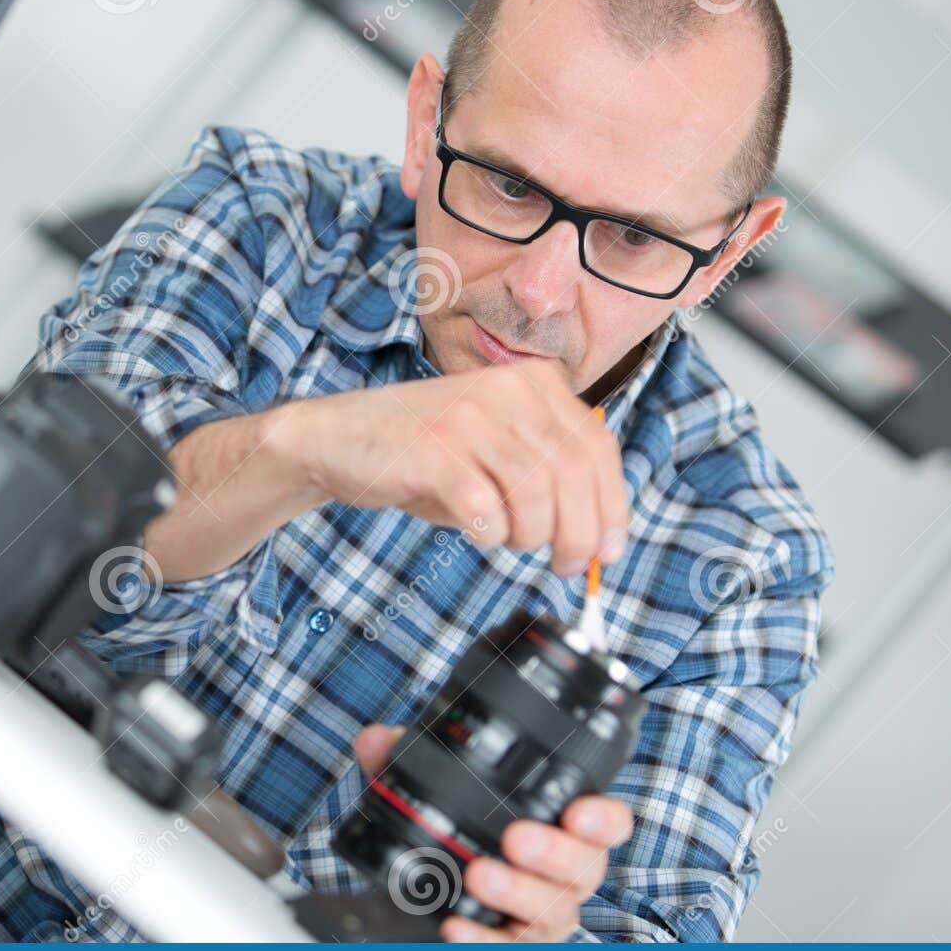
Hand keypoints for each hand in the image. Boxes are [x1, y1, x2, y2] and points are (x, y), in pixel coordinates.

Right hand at [275, 359, 626, 572]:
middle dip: (580, 534)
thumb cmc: (424, 452)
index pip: (597, 447)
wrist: (338, 438)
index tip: (609, 551)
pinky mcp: (434, 451)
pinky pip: (486, 509)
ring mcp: (469, 419)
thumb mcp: (496, 447)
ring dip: (531, 537)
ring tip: (510, 542)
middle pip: (574, 474)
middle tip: (567, 566)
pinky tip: (476, 532)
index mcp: (533, 384)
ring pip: (537, 495)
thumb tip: (599, 537)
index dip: (612, 506)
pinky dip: (490, 535)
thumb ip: (547, 475)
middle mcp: (506, 391)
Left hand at [355, 724, 633, 942]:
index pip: (606, 823)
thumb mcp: (427, 794)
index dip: (604, 819)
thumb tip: (376, 740)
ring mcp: (541, 920)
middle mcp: (562, 877)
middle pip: (585, 869)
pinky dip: (483, 943)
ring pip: (552, 913)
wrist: (424, 908)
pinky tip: (455, 928)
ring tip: (480, 875)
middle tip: (517, 838)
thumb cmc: (453, 841)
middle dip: (556, 853)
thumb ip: (403, 761)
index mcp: (560, 829)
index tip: (579, 812)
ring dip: (518, 893)